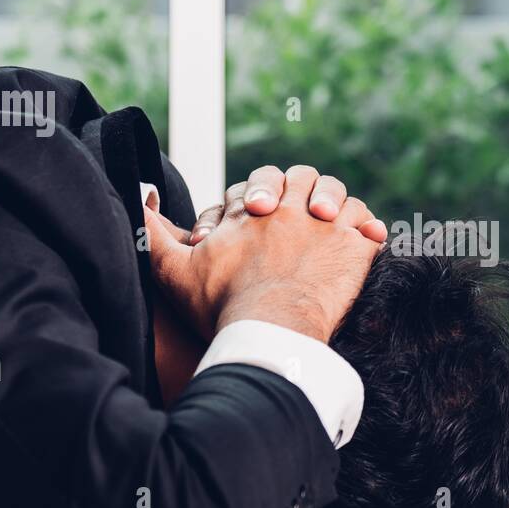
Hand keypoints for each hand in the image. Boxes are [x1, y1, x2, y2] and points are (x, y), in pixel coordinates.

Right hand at [146, 165, 379, 342]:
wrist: (270, 329)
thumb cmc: (221, 305)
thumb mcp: (173, 270)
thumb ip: (153, 235)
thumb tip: (138, 201)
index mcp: (251, 210)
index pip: (260, 184)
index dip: (261, 195)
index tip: (261, 214)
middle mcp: (290, 208)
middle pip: (302, 178)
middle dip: (301, 188)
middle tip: (301, 213)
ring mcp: (326, 225)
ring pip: (339, 194)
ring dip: (337, 203)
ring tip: (332, 221)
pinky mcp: (355, 247)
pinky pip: (369, 224)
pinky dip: (369, 228)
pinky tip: (368, 238)